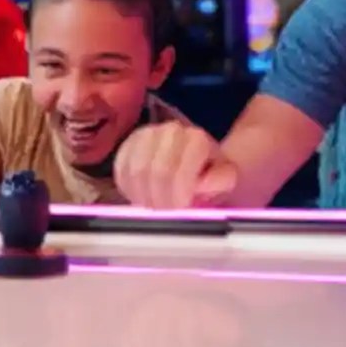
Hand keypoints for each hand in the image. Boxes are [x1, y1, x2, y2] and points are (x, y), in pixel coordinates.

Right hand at [114, 122, 237, 209]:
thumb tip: (200, 185)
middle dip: (158, 199)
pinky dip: (129, 189)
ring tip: (154, 208)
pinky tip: (142, 197)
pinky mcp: (127, 144)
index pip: (177, 171)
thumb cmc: (210, 173)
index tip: (179, 212)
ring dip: (142, 196)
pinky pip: (120, 171)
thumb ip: (219, 182)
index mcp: (196, 139)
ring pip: (134, 171)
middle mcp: (170, 131)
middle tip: (165, 215)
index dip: (175, 196)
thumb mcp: (225, 180)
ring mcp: (145, 135)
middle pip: (154, 172)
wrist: (197, 160)